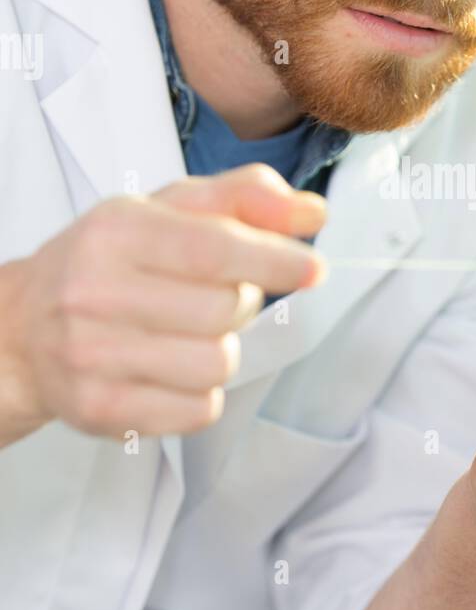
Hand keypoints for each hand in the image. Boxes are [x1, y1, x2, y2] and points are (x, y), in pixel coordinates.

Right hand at [0, 163, 327, 442]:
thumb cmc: (109, 263)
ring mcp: (92, 356)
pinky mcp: (100, 410)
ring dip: (220, 351)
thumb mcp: (169, 211)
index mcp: (117, 232)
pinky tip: (170, 371)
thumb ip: (244, 199)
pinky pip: (198, 411)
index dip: (274, 260)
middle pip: (225, 311)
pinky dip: (200, 394)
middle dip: (238, 305)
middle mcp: (95, 292)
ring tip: (186, 335)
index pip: (214, 248)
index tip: (312, 268)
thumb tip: (312, 212)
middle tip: (210, 298)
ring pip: (217, 364)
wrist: (23, 329)